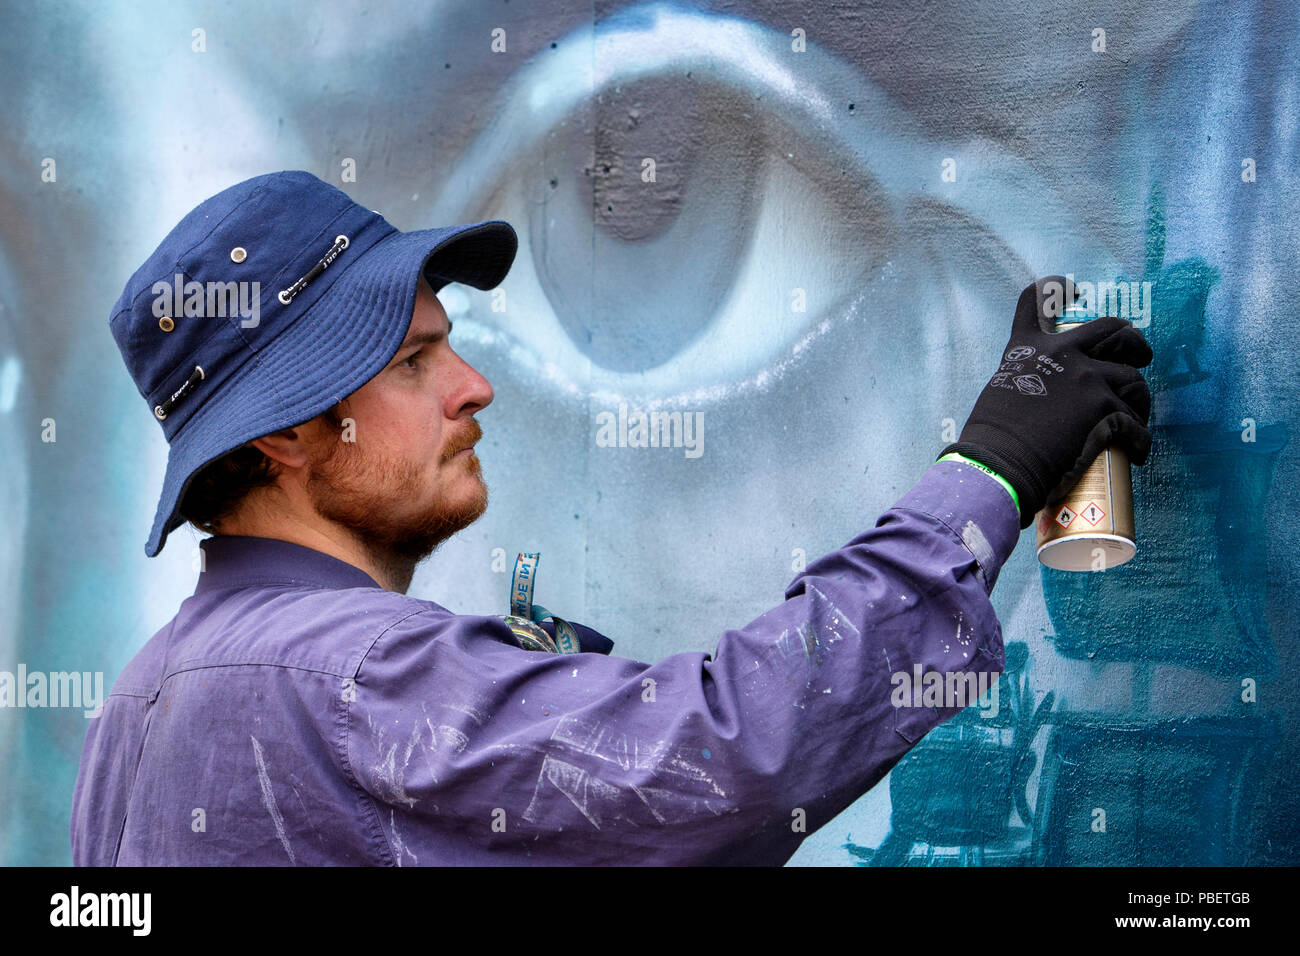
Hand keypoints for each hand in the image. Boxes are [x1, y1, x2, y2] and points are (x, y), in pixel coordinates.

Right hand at [939, 276, 1153, 528]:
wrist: (999, 466)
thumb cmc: (991, 441)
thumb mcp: (1001, 392)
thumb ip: (1028, 382)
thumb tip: (1045, 400)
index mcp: (1028, 347)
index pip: (1038, 299)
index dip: (1058, 288)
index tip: (1074, 290)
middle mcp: (1061, 354)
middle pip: (1113, 329)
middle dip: (1134, 343)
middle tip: (1140, 358)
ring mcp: (1087, 379)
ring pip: (1133, 381)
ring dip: (1138, 403)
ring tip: (1134, 423)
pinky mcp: (1104, 409)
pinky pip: (1135, 424)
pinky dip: (1138, 441)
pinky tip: (1135, 453)